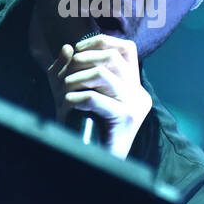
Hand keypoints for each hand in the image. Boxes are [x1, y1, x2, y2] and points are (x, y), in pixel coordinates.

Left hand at [46, 34, 152, 160]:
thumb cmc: (81, 126)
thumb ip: (68, 69)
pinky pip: (96, 98)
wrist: (94, 160)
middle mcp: (138, 92)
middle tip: (67, 75)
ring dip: (76, 79)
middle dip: (83, 60)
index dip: (100, 42)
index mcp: (132, 84)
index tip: (77, 51)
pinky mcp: (126, 118)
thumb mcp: (71, 91)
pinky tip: (68, 103)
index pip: (126, 49)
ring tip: (66, 91)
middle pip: (112, 57)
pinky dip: (77, 97)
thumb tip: (67, 48)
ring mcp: (134, 104)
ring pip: (103, 74)